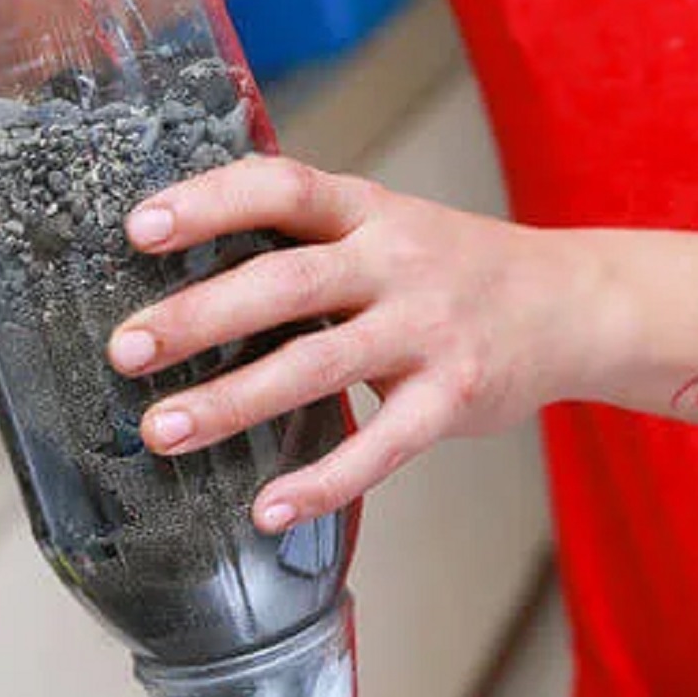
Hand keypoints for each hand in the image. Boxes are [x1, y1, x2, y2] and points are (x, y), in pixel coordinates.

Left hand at [107, 156, 614, 531]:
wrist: (571, 304)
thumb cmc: (451, 267)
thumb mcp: (385, 223)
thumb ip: (306, 238)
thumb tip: (184, 260)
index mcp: (367, 209)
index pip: (281, 188)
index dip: (208, 202)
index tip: (138, 228)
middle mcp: (395, 261)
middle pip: (284, 283)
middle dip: (197, 317)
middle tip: (126, 350)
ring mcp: (427, 330)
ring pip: (317, 366)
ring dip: (232, 401)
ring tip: (163, 432)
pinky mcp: (453, 398)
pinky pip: (382, 446)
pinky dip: (322, 480)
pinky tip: (266, 508)